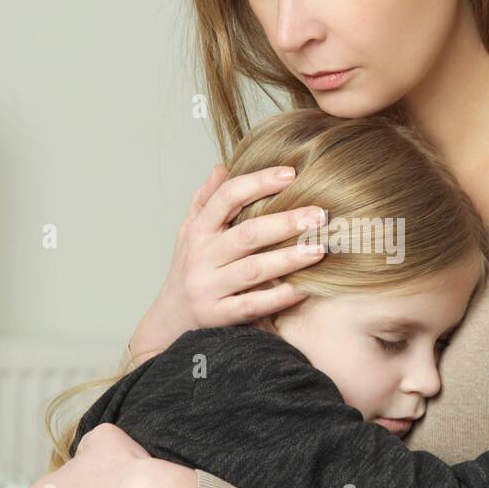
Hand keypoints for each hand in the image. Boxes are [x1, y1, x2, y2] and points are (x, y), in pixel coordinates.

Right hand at [128, 165, 327, 363]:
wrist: (169, 320)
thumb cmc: (189, 269)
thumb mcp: (189, 232)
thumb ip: (206, 200)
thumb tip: (222, 167)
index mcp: (198, 231)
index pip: (227, 198)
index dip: (258, 182)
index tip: (291, 174)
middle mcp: (202, 257)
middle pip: (246, 234)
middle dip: (284, 222)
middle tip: (318, 215)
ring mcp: (208, 288)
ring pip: (253, 270)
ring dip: (288, 259)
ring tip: (319, 249)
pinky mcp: (218, 316)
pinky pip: (252, 305)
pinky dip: (279, 297)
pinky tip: (304, 288)